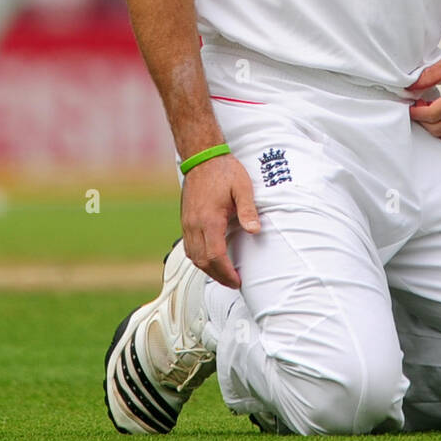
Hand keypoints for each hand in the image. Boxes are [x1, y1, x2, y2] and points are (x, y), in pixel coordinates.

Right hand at [180, 153, 260, 288]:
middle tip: (234, 283)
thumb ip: (248, 211)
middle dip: (218, 276)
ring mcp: (187, 223)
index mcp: (209, 219)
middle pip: (203, 261)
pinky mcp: (185, 220)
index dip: (226, 273)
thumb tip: (255, 231)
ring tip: (224, 275)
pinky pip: (189, 246)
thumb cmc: (224, 171)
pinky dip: (199, 258)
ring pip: (193, 256)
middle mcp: (195, 224)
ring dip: (207, 269)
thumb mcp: (242, 188)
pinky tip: (210, 258)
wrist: (202, 157)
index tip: (238, 280)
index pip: (215, 256)